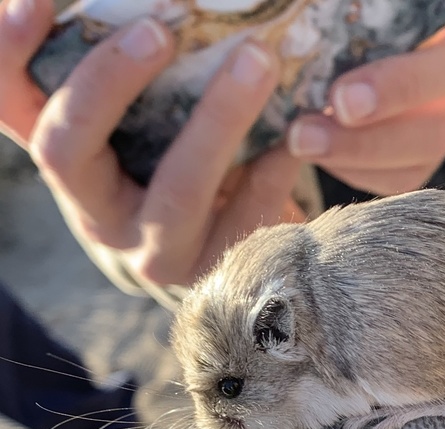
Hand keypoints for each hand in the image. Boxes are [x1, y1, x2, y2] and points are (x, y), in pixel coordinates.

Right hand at [0, 0, 303, 286]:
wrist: (233, 246)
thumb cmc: (175, 164)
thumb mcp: (136, 123)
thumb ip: (117, 73)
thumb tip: (128, 4)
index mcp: (67, 165)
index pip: (12, 107)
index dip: (9, 55)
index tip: (30, 1)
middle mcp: (98, 216)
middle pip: (69, 152)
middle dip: (109, 82)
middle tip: (160, 27)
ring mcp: (158, 250)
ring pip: (177, 190)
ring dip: (218, 119)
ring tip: (257, 59)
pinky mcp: (220, 267)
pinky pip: (251, 211)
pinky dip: (277, 161)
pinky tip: (299, 124)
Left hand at [286, 5, 444, 194]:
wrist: (375, 38)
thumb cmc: (375, 12)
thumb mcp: (378, 8)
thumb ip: (362, 13)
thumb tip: (305, 15)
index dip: (402, 86)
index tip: (342, 98)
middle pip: (435, 130)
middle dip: (366, 140)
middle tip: (305, 134)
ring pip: (414, 163)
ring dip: (351, 159)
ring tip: (298, 143)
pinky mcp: (421, 160)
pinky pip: (393, 180)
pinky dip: (350, 171)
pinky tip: (314, 152)